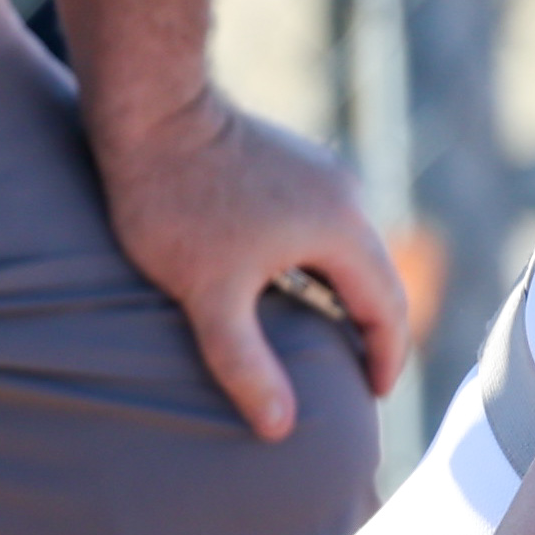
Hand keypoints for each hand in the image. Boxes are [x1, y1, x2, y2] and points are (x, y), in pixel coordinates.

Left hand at [91, 95, 409, 438]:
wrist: (146, 106)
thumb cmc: (175, 199)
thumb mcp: (208, 292)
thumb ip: (246, 363)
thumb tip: (280, 428)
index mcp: (344, 233)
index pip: (388, 310)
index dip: (385, 359)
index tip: (373, 395)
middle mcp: (347, 200)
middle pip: (377, 280)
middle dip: (372, 331)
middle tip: (357, 373)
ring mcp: (322, 175)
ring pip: (349, 251)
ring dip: (344, 295)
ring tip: (322, 335)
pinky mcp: (293, 162)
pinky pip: (323, 227)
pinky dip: (319, 265)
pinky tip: (284, 281)